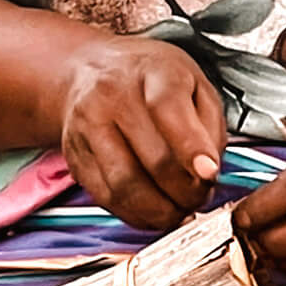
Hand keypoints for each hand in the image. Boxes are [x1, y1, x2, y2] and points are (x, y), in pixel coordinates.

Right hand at [58, 37, 226, 230]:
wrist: (93, 72)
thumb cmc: (151, 82)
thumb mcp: (195, 85)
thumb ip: (209, 127)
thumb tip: (208, 171)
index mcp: (151, 71)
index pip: (168, 109)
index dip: (191, 147)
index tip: (209, 174)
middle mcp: (112, 95)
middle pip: (153, 158)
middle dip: (186, 191)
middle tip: (201, 197)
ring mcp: (88, 126)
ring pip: (126, 186)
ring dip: (160, 210)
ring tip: (179, 209)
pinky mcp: (76, 156)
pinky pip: (107, 198)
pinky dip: (136, 214)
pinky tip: (154, 210)